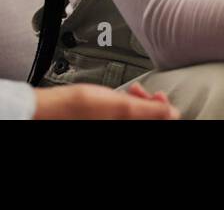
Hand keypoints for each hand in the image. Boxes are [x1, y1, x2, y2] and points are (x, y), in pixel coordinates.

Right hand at [33, 83, 180, 119]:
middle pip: (149, 120)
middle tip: (143, 91)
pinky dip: (126, 107)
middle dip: (150, 104)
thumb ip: (150, 110)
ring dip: (138, 103)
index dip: (165, 110)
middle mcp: (123, 130)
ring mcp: (112, 126)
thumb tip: (173, 112)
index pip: (161, 122)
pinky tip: (121, 97)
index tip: (160, 96)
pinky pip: (123, 118)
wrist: (50, 110)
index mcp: (131, 130)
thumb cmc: (78, 110)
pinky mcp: (105, 123)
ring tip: (132, 91)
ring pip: (136, 118)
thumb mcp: (121, 106)